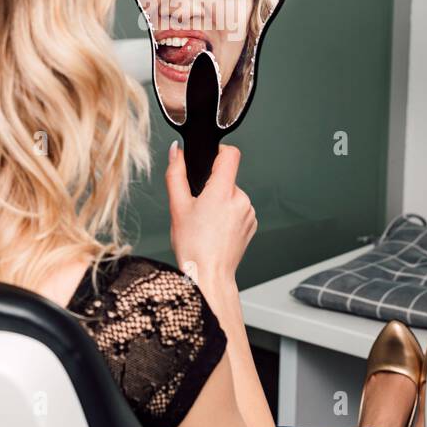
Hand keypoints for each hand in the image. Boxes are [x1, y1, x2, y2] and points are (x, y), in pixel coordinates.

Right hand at [165, 142, 257, 287]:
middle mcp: (241, 199)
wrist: (208, 275)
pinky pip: (239, 210)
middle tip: (198, 207)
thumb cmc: (193, 247)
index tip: (208, 160)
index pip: (231, 154)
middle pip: (227, 178)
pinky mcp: (251, 225)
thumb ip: (175, 174)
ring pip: (232, 195)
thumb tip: (176, 152)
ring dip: (220, 202)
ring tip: (206, 223)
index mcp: (222, 191)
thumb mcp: (177, 207)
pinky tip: (216, 230)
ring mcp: (249, 213)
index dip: (218, 152)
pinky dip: (228, 215)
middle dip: (212, 186)